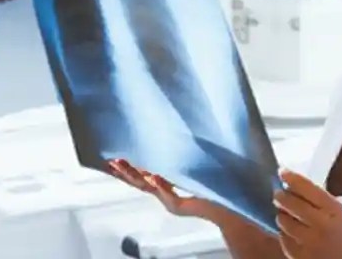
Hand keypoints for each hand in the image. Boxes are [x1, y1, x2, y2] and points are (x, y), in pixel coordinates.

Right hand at [107, 159, 226, 222]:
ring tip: (123, 165)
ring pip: (149, 188)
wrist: (229, 206)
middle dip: (125, 171)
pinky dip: (161, 185)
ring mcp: (172, 202)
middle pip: (140, 182)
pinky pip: (169, 196)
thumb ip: (176, 158)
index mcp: (166, 185)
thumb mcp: (190, 167)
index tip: (112, 160)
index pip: (141, 177)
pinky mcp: (182, 207)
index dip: (127, 169)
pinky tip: (155, 176)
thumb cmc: (213, 183)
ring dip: (136, 175)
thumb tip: (164, 134)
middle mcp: (165, 195)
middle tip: (112, 160)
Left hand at [274, 170, 341, 258]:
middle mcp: (322, 224)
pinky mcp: (299, 254)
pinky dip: (284, 233)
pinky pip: (282, 237)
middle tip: (278, 195)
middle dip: (280, 196)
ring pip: (282, 219)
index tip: (282, 172)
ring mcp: (310, 241)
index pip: (308, 188)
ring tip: (288, 216)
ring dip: (282, 216)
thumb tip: (288, 181)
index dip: (292, 178)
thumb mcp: (335, 213)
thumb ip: (316, 199)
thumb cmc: (338, 234)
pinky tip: (293, 234)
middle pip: (290, 202)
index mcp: (333, 209)